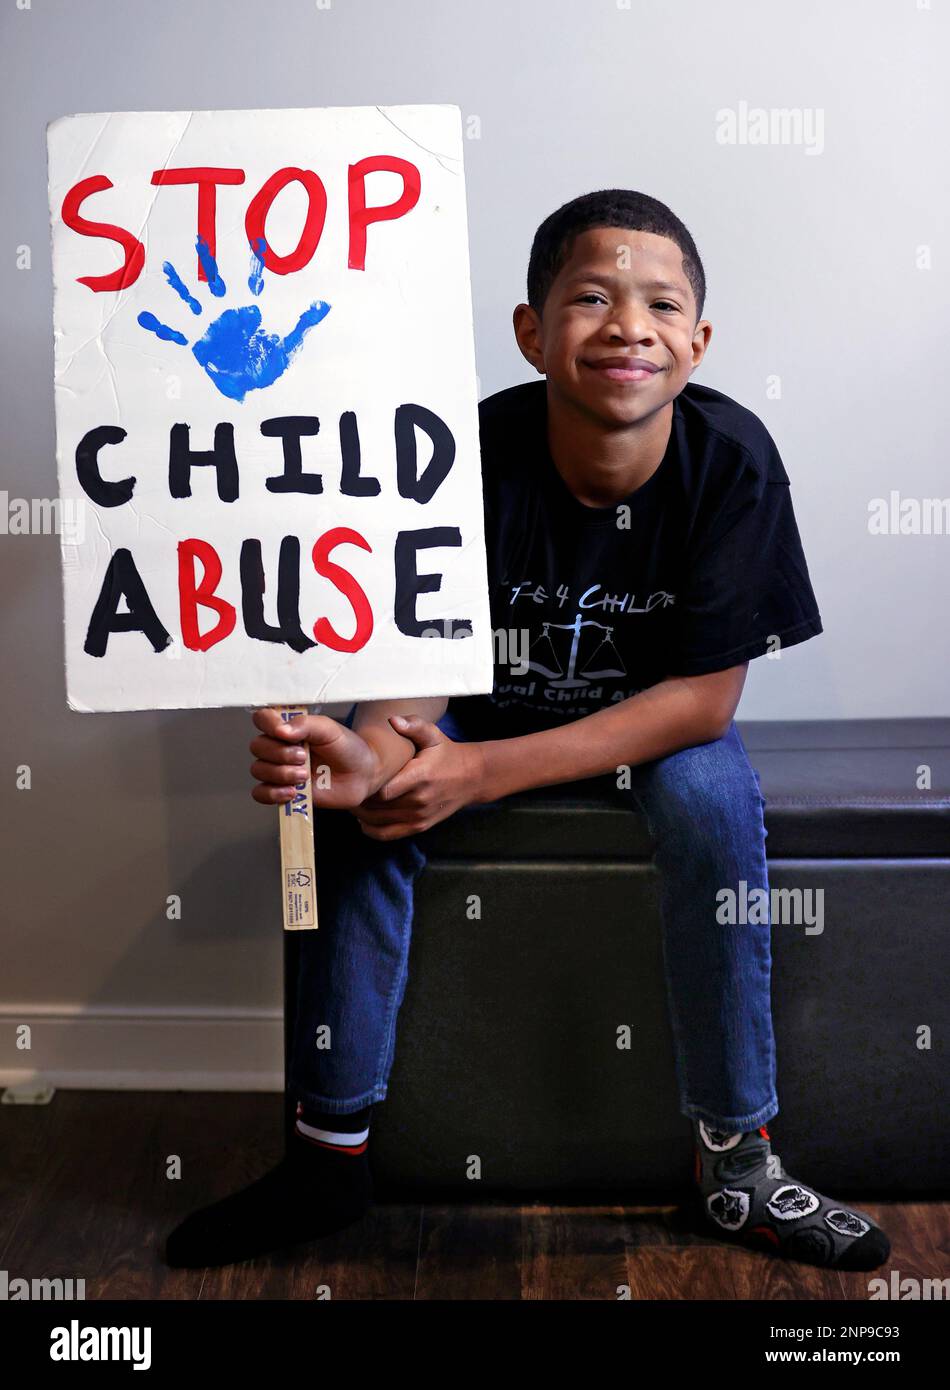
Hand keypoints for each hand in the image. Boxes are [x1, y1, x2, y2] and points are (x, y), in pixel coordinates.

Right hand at [249, 708, 379, 810]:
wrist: (362, 775)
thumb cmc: (346, 748)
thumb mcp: (330, 729)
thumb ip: (306, 725)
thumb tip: (281, 730)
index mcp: (288, 728)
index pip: (262, 719)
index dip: (267, 724)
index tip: (283, 733)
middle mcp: (279, 747)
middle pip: (257, 746)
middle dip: (280, 754)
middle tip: (304, 757)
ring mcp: (279, 769)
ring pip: (258, 770)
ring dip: (281, 774)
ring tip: (305, 776)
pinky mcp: (282, 791)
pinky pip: (261, 793)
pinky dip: (273, 794)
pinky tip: (293, 792)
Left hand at [352, 714, 484, 839]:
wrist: (472, 777)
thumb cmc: (447, 753)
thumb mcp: (433, 735)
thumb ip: (414, 725)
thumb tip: (392, 720)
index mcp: (419, 777)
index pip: (382, 790)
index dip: (364, 786)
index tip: (354, 776)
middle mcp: (419, 800)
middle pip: (376, 807)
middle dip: (358, 799)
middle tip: (346, 788)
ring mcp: (419, 816)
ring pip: (378, 821)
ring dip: (361, 814)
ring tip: (352, 801)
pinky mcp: (420, 826)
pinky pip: (389, 834)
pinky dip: (372, 830)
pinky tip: (363, 820)